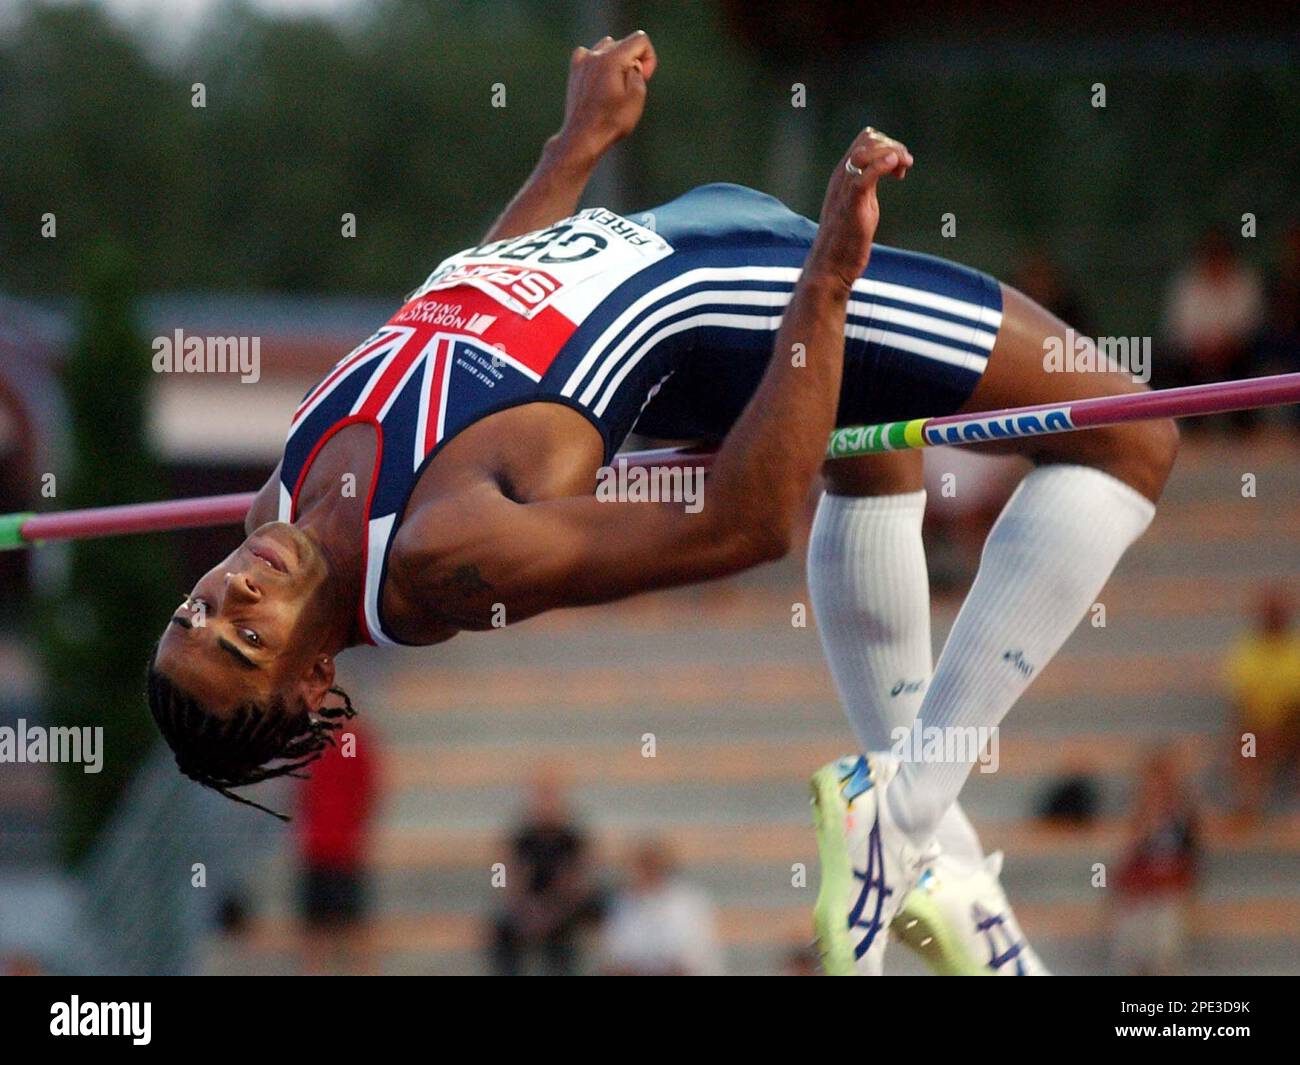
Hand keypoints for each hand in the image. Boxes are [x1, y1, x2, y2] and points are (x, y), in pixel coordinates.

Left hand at [553, 31, 656, 166]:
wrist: (582, 137)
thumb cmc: (611, 122)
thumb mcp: (636, 98)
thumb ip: (640, 73)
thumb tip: (632, 64)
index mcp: (612, 59)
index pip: (640, 39)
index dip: (649, 58)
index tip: (644, 79)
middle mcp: (596, 54)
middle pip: (624, 44)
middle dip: (633, 61)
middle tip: (630, 87)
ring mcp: (583, 60)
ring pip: (608, 47)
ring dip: (616, 62)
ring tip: (615, 86)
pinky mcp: (575, 70)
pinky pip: (591, 55)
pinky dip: (599, 63)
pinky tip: (600, 81)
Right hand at [808, 127, 912, 288]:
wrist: (830, 266)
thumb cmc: (846, 239)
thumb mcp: (860, 202)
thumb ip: (869, 183)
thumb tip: (888, 169)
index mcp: (843, 174)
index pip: (865, 140)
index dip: (888, 145)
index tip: (899, 167)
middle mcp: (841, 177)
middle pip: (868, 139)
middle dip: (893, 147)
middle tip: (904, 168)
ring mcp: (844, 189)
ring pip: (866, 152)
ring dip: (892, 154)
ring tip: (903, 171)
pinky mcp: (851, 204)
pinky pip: (864, 176)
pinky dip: (882, 166)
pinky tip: (896, 170)